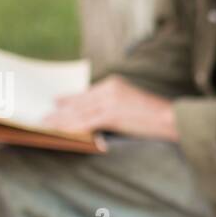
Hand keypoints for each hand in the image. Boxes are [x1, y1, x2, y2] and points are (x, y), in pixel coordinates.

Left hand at [46, 76, 177, 140]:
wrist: (173, 119)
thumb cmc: (156, 117)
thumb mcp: (132, 105)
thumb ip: (113, 106)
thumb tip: (94, 117)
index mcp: (114, 84)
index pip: (86, 93)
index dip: (69, 100)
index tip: (55, 103)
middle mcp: (109, 89)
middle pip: (79, 102)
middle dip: (60, 111)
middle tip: (42, 116)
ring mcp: (109, 101)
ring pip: (78, 112)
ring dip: (60, 120)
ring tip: (45, 125)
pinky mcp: (111, 114)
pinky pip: (85, 123)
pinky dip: (71, 128)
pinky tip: (61, 132)